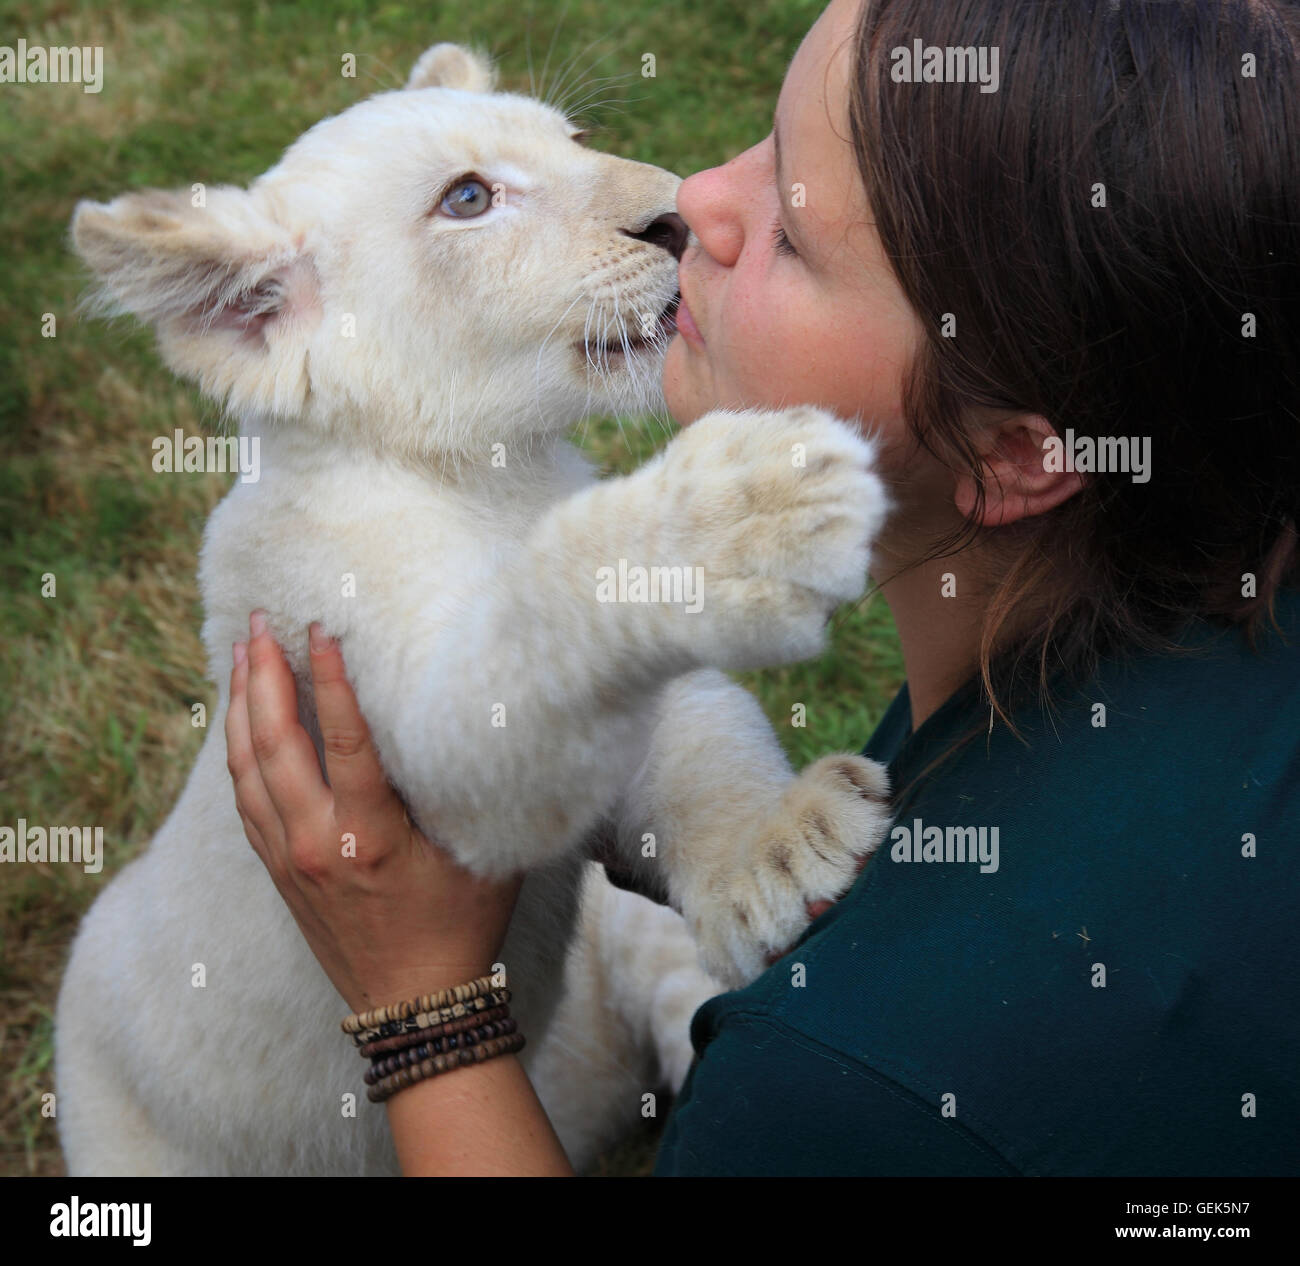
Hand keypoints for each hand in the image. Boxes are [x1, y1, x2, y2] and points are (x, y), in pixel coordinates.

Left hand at [224, 612, 522, 1015]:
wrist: (412, 1004)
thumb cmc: (461, 926)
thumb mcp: (483, 856)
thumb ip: (468, 794)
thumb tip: (473, 726)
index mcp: (370, 838)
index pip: (342, 742)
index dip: (330, 680)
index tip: (320, 629)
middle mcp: (317, 844)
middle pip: (274, 745)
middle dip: (262, 676)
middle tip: (258, 623)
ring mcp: (288, 858)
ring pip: (246, 769)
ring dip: (239, 706)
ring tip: (240, 653)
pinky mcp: (278, 869)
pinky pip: (245, 798)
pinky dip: (238, 749)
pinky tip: (239, 718)